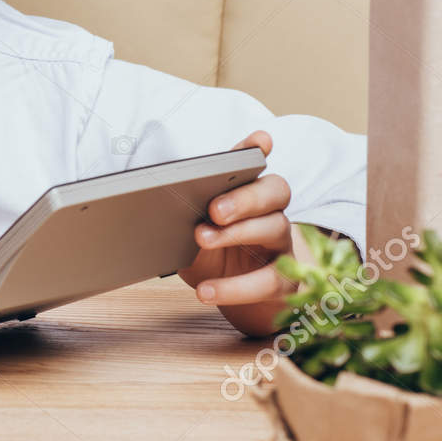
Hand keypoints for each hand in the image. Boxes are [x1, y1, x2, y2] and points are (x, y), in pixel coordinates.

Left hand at [177, 130, 298, 336]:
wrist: (231, 299)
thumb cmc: (211, 257)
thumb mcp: (193, 233)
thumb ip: (184, 217)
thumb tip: (158, 210)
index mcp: (246, 195)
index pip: (255, 166)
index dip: (258, 151)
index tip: (260, 141)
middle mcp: (269, 213)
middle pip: (276, 190)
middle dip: (245, 196)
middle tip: (214, 209)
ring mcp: (280, 245)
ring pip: (275, 227)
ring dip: (237, 233)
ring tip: (202, 239)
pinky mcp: (283, 281)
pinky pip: (267, 280)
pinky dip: (235, 287)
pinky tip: (206, 290)